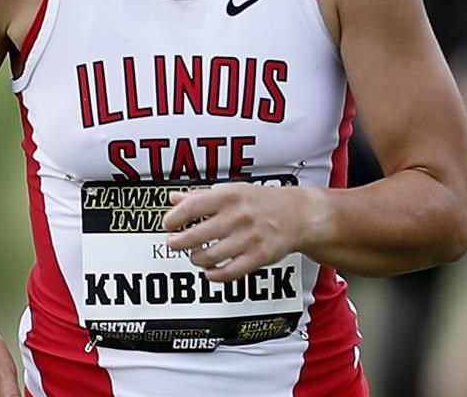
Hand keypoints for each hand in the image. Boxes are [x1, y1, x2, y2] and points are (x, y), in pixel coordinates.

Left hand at [162, 182, 320, 281]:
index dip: (173, 219)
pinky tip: (209, 270)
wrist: (298, 215)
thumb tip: (173, 199)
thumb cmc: (262, 202)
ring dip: (196, 259)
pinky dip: (213, 275)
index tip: (168, 225)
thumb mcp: (232, 191)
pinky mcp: (257, 257)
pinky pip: (228, 273)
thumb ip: (202, 197)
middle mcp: (238, 216)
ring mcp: (248, 238)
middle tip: (175, 243)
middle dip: (178, 243)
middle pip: (195, 236)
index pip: (191, 208)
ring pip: (209, 257)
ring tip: (195, 255)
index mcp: (229, 196)